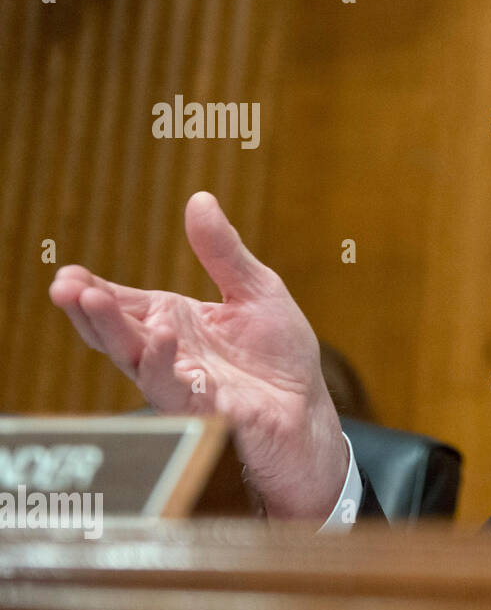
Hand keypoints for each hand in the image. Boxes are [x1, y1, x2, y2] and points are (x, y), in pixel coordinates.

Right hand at [48, 191, 348, 520]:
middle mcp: (170, 354)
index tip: (68, 274)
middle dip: (89, 310)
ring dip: (115, 332)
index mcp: (176, 322)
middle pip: (117, 332)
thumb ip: (224, 252)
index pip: (124, 305)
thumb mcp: (257, 290)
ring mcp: (184, 383)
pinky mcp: (207, 408)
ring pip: (136, 360)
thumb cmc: (279, 357)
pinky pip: (176, 389)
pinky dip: (163, 364)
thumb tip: (199, 199)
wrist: (308, 410)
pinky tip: (161, 337)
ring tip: (93, 302)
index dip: (93, 291)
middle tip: (64, 286)